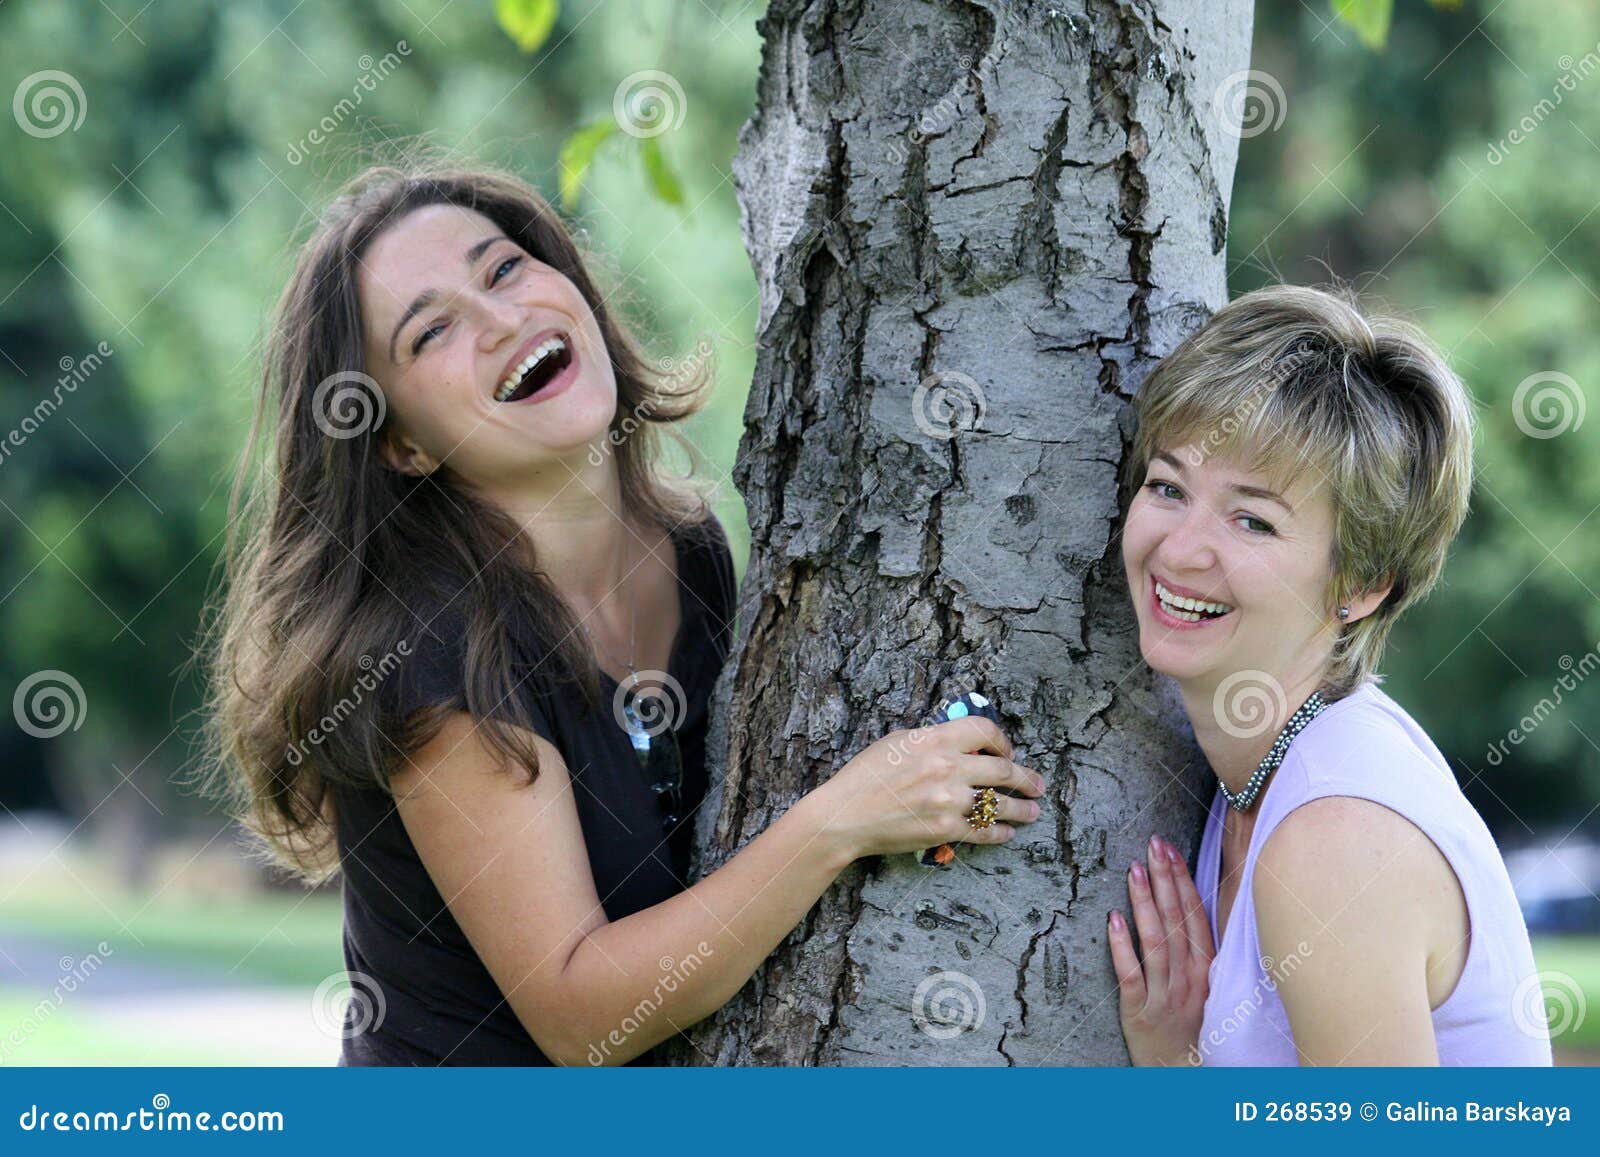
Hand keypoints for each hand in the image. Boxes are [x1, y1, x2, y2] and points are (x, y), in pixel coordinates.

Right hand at [808, 715, 1045, 859]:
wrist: (845, 815)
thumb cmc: (865, 776)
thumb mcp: (897, 742)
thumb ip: (932, 740)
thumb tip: (960, 745)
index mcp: (935, 738)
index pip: (985, 730)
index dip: (1002, 741)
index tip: (1008, 752)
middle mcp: (947, 766)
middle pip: (1003, 770)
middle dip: (1026, 778)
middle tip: (1038, 785)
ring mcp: (948, 800)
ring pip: (999, 804)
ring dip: (1022, 809)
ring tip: (1033, 811)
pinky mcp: (945, 829)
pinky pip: (983, 831)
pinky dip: (999, 833)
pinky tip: (1007, 833)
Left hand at [1108, 833, 1213, 1065]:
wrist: (1180, 1073)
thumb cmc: (1189, 1023)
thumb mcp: (1202, 983)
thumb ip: (1194, 947)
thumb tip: (1182, 900)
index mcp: (1206, 968)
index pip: (1195, 915)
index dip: (1182, 880)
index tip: (1169, 849)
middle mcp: (1189, 978)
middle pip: (1176, 921)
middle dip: (1165, 879)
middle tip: (1152, 844)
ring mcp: (1165, 995)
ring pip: (1155, 943)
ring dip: (1145, 904)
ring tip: (1134, 869)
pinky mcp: (1139, 1012)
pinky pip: (1131, 975)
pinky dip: (1122, 948)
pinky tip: (1113, 920)